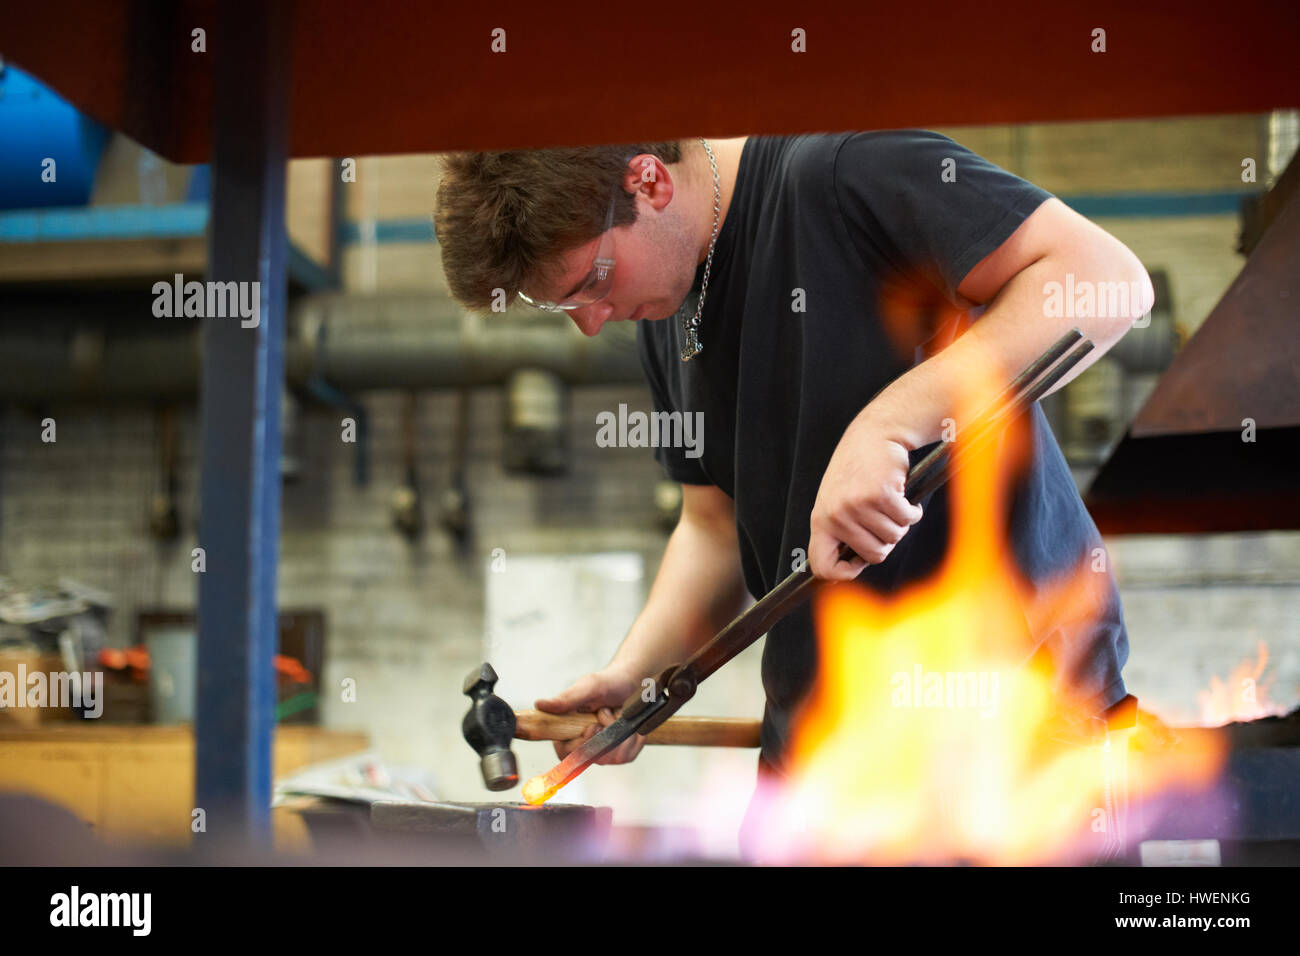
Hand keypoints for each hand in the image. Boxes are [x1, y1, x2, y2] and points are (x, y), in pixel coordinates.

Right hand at [534, 665, 647, 764]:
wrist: (632, 682)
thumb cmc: (607, 683)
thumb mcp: (588, 686)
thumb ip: (566, 699)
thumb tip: (540, 705)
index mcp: (568, 731)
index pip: (564, 752)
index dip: (578, 746)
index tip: (592, 727)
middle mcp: (585, 744)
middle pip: (590, 758)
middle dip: (604, 736)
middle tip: (607, 714)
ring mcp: (604, 751)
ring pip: (611, 757)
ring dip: (619, 732)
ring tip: (618, 713)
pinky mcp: (622, 752)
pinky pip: (627, 754)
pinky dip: (633, 736)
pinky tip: (628, 721)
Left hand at [808, 415, 924, 580]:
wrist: (874, 433)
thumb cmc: (858, 470)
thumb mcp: (837, 501)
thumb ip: (841, 532)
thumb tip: (845, 572)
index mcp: (821, 520)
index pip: (823, 566)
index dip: (844, 574)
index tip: (858, 563)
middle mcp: (836, 515)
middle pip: (873, 555)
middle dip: (886, 541)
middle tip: (884, 518)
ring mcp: (858, 505)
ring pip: (893, 537)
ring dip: (900, 523)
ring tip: (891, 502)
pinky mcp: (882, 495)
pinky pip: (906, 519)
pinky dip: (911, 510)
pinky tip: (902, 494)